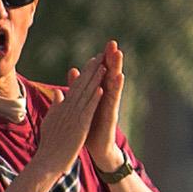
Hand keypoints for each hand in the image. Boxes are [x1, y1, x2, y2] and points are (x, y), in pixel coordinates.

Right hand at [28, 48, 109, 190]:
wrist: (47, 162)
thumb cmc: (50, 144)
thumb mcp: (51, 120)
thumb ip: (56, 105)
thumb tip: (59, 91)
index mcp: (62, 107)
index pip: (74, 86)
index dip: (84, 73)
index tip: (92, 61)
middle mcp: (67, 109)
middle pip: (81, 86)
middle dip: (91, 70)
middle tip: (100, 56)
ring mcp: (73, 117)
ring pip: (85, 95)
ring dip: (95, 80)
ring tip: (103, 66)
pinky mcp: (79, 127)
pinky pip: (88, 111)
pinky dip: (94, 100)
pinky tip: (101, 89)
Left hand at [80, 40, 129, 179]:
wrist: (97, 148)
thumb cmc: (90, 126)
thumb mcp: (82, 103)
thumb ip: (78, 87)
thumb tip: (73, 69)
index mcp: (98, 94)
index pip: (100, 73)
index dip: (102, 60)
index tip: (105, 45)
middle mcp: (106, 96)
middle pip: (109, 74)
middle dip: (111, 59)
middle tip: (113, 43)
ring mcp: (110, 104)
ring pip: (114, 82)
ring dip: (116, 67)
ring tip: (118, 53)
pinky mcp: (111, 113)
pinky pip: (114, 97)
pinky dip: (117, 86)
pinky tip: (119, 76)